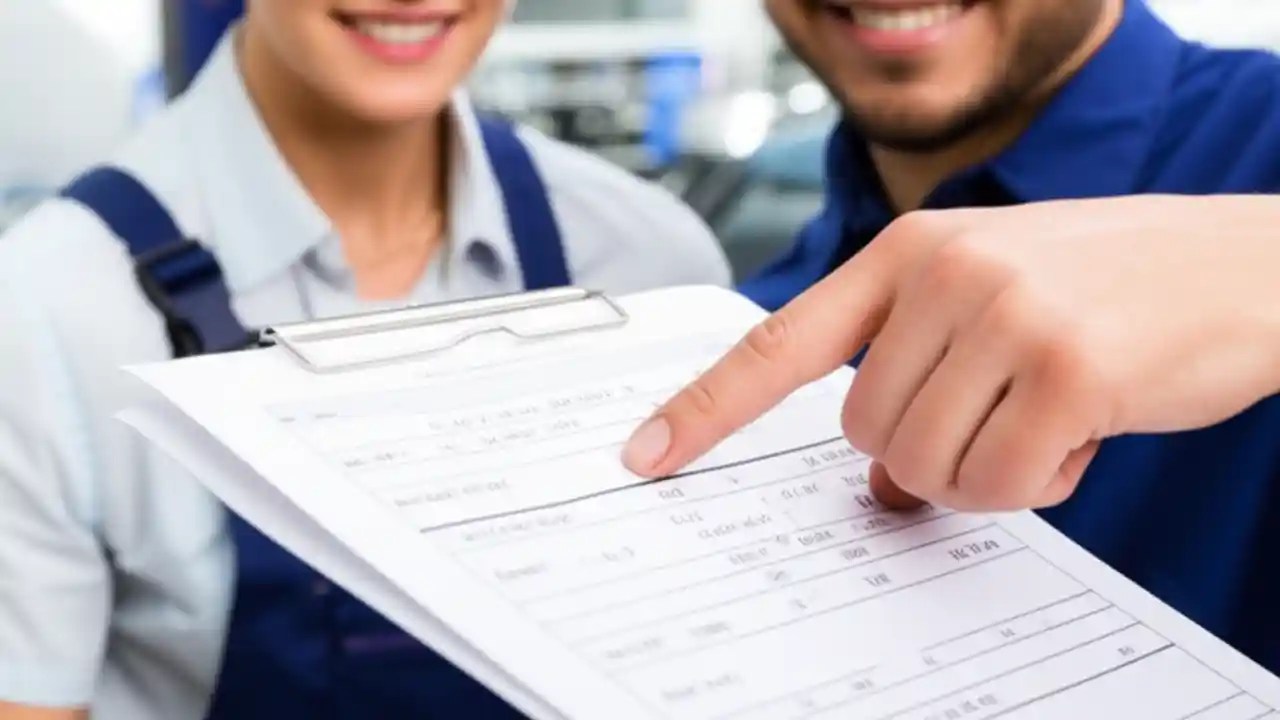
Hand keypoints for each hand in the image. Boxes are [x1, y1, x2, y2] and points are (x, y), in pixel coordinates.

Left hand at [623, 195, 1279, 511]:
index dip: (707, 407)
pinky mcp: (1066, 369)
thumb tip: (879, 491)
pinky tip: (1083, 431)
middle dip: (923, 454)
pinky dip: (1035, 484)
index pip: (781, 343)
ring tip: (1046, 418)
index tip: (646, 456)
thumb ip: (920, 379)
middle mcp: (944, 273)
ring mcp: (1005, 315)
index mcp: (909, 253)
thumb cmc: (1108, 286)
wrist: (1245, 261)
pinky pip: (997, 485)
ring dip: (980, 473)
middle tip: (997, 424)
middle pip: (863, 435)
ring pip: (921, 467)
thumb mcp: (995, 308)